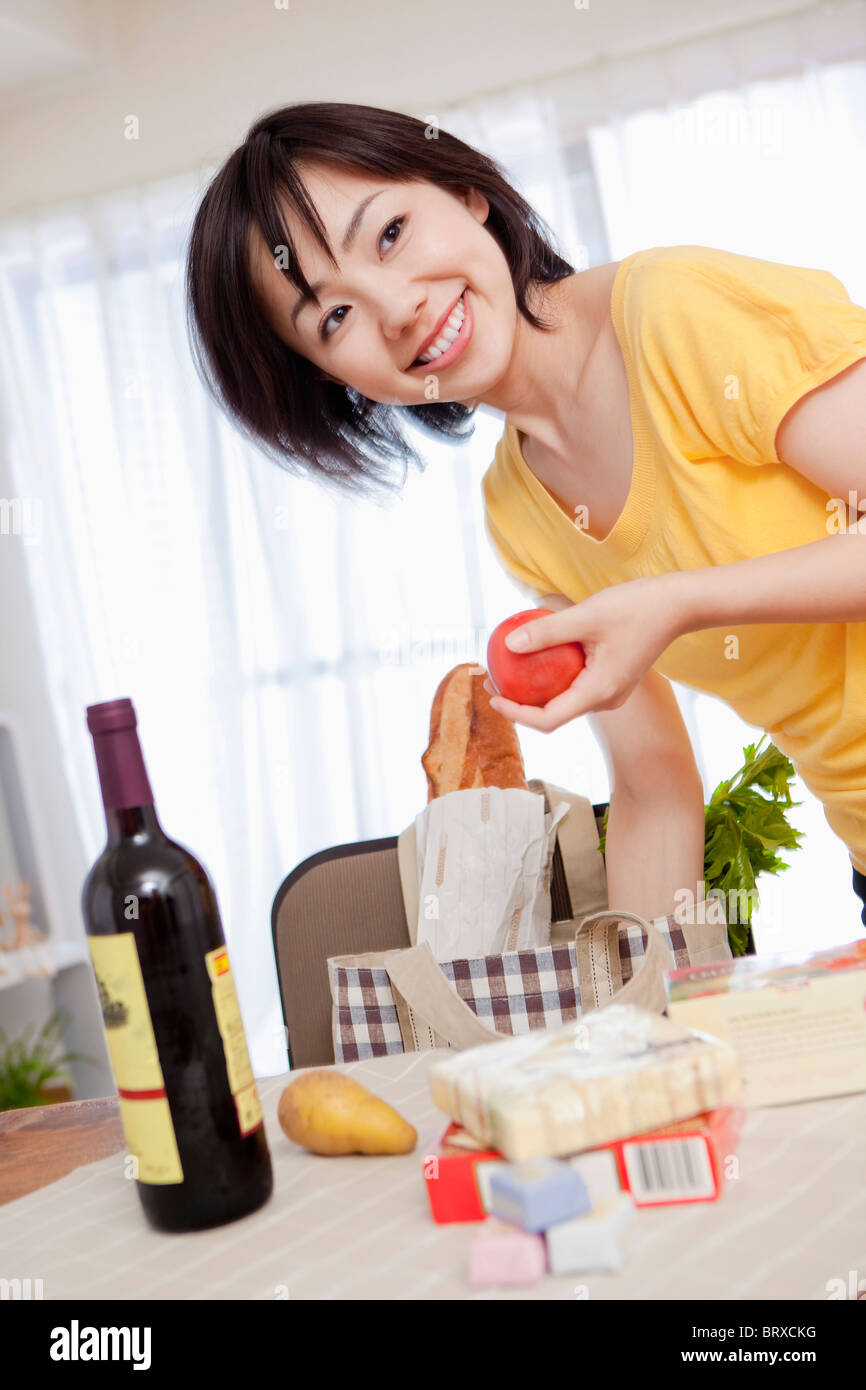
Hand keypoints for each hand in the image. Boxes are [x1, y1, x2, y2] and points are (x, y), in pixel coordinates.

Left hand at [483, 577, 684, 731]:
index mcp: (599, 692)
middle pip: (554, 714)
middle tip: (492, 678)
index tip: (492, 698)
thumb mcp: (586, 616)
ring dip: (535, 689)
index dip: (516, 714)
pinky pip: (575, 685)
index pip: (549, 719)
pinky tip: (536, 657)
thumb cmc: (637, 607)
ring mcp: (610, 691)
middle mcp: (605, 699)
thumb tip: (508, 644)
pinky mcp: (612, 678)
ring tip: (508, 668)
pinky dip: (553, 677)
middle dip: (519, 702)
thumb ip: (548, 632)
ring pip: (564, 699)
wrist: (678, 604)